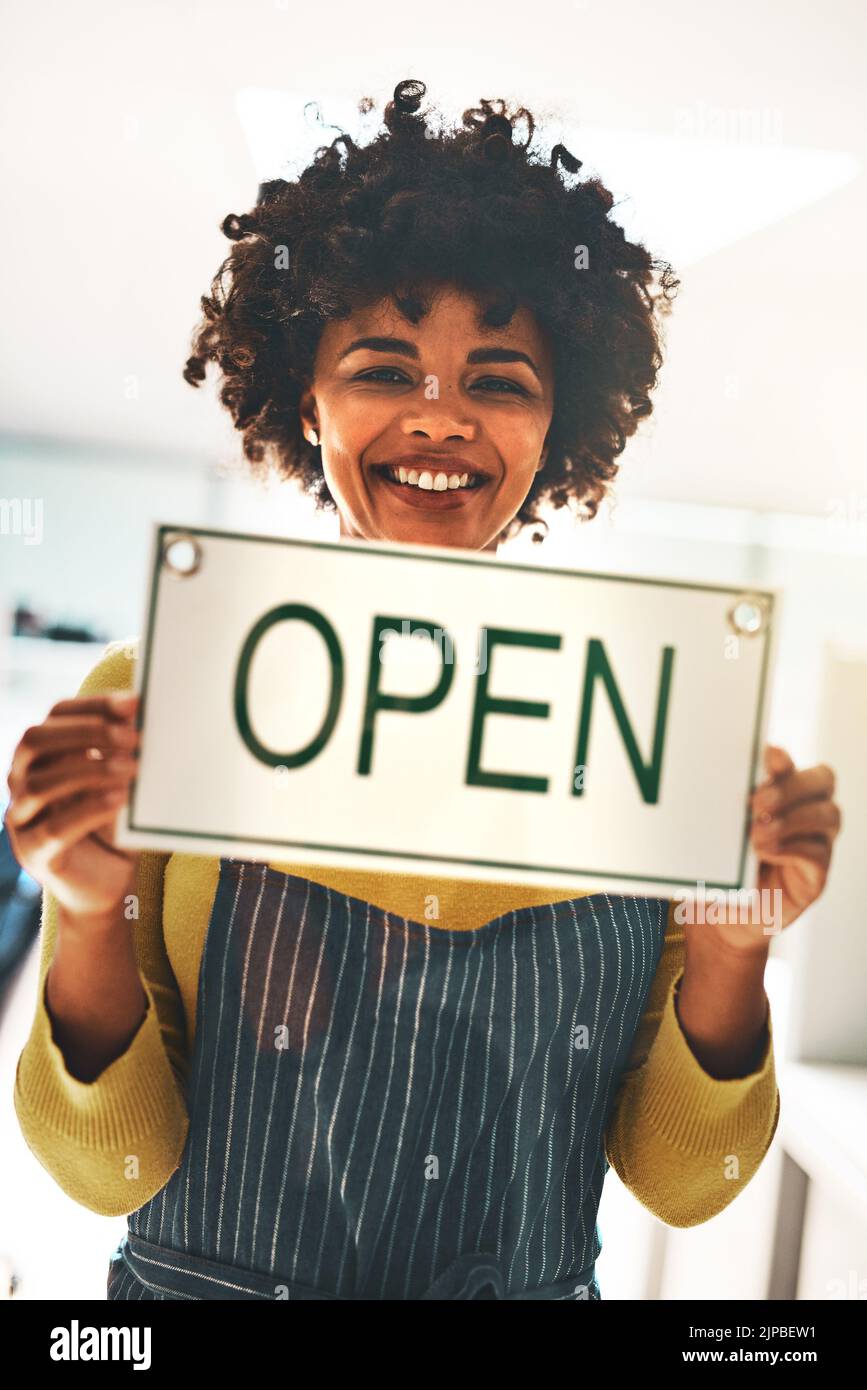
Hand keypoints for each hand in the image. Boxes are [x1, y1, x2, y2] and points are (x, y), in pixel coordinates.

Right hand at [5, 692, 141, 918]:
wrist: (107, 885)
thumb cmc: (115, 826)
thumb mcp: (123, 783)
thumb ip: (126, 753)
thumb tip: (151, 717)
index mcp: (44, 754)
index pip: (56, 714)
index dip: (92, 704)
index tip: (134, 703)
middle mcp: (21, 779)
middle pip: (35, 741)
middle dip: (85, 732)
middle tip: (132, 737)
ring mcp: (22, 816)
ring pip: (38, 784)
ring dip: (88, 770)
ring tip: (131, 767)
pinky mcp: (33, 851)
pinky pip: (53, 828)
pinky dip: (88, 809)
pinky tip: (120, 800)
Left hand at [709, 744, 840, 951]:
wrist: (722, 912)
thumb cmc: (721, 864)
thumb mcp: (719, 831)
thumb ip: (726, 804)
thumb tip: (715, 777)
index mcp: (783, 791)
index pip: (793, 764)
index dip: (784, 757)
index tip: (767, 752)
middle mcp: (808, 811)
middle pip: (823, 781)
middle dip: (792, 786)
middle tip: (757, 801)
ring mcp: (817, 842)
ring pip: (828, 814)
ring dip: (791, 818)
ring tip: (756, 833)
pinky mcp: (816, 874)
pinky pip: (818, 853)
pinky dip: (792, 847)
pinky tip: (765, 850)